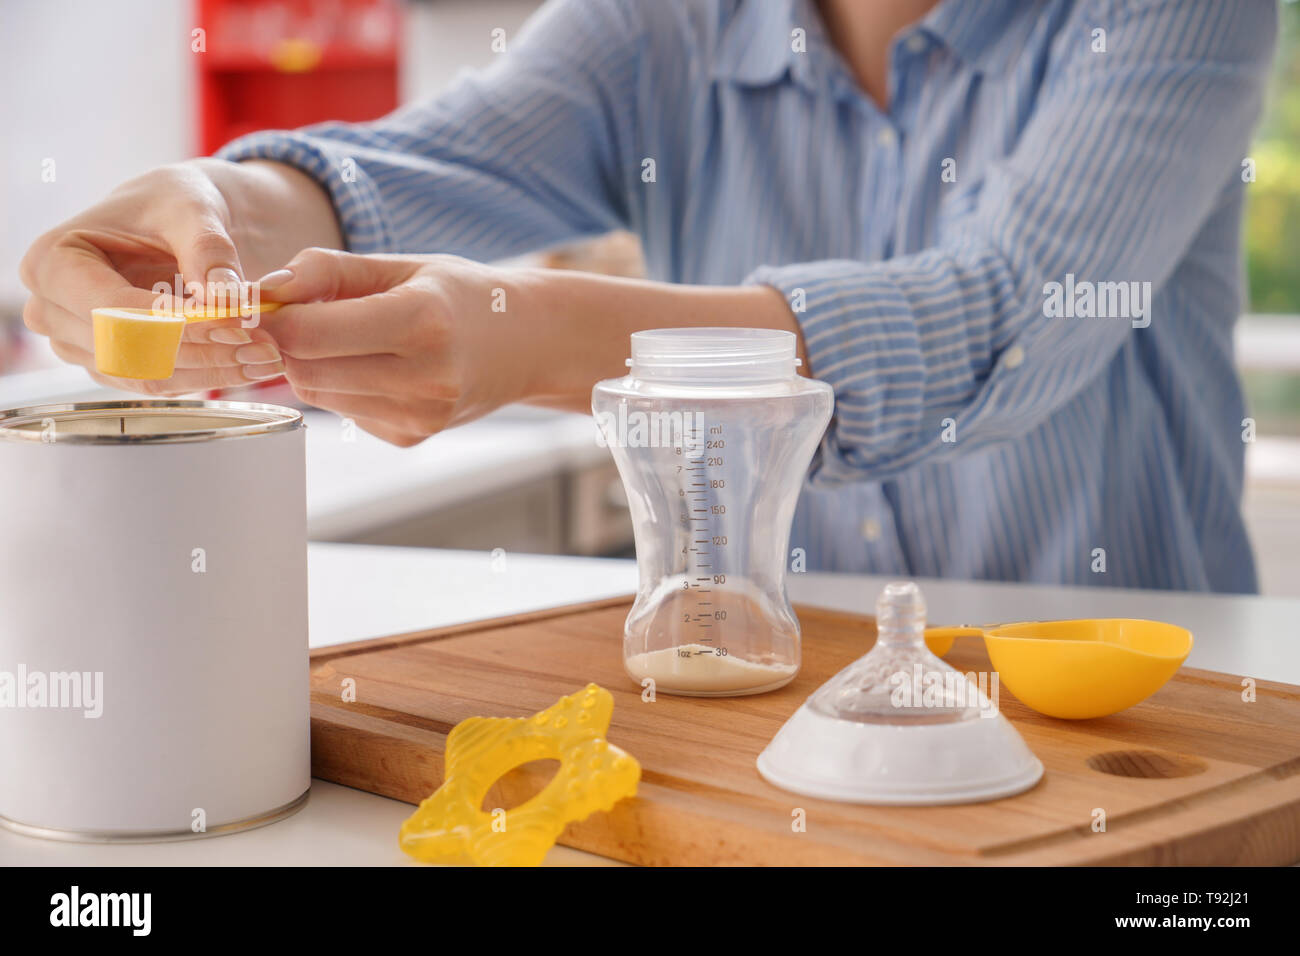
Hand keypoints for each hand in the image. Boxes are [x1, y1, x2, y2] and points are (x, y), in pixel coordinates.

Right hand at [18, 158, 341, 395]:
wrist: (178, 218)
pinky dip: (209, 376)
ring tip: (268, 357)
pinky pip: (160, 382)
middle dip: (203, 352)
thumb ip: (209, 249)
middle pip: (128, 350)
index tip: (238, 324)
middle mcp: (52, 308)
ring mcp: (77, 343)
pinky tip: (252, 364)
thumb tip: (228, 299)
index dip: (176, 325)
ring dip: (212, 372)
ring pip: (145, 375)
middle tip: (265, 347)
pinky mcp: (111, 363)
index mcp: (53, 260)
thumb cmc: (173, 203)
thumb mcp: (192, 208)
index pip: (112, 310)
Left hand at [258, 249, 550, 445]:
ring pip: (317, 394)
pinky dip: (343, 387)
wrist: (526, 344)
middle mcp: (425, 378)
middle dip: (288, 343)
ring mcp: (420, 416)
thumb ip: (328, 271)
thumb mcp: (401, 266)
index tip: (260, 304)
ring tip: (352, 337)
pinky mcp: (411, 437)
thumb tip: (264, 289)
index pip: (310, 334)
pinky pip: (344, 412)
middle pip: (305, 370)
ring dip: (313, 365)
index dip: (271, 320)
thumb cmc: (461, 297)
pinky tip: (380, 367)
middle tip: (300, 315)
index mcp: (421, 322)